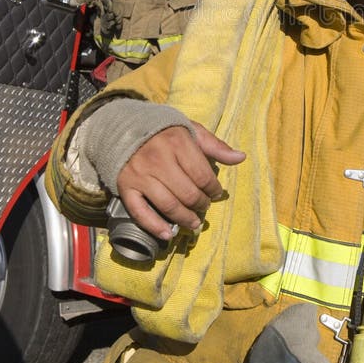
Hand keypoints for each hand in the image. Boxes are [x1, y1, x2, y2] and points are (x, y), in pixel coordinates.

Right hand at [117, 122, 244, 240]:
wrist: (122, 128)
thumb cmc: (162, 131)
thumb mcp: (191, 130)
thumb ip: (216, 146)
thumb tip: (241, 158)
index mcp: (177, 143)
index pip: (202, 175)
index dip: (213, 189)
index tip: (216, 193)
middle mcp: (158, 160)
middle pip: (187, 193)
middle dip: (201, 204)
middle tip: (205, 206)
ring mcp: (140, 175)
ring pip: (168, 205)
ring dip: (184, 218)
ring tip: (193, 222)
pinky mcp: (125, 187)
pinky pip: (140, 212)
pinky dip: (154, 226)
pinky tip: (167, 234)